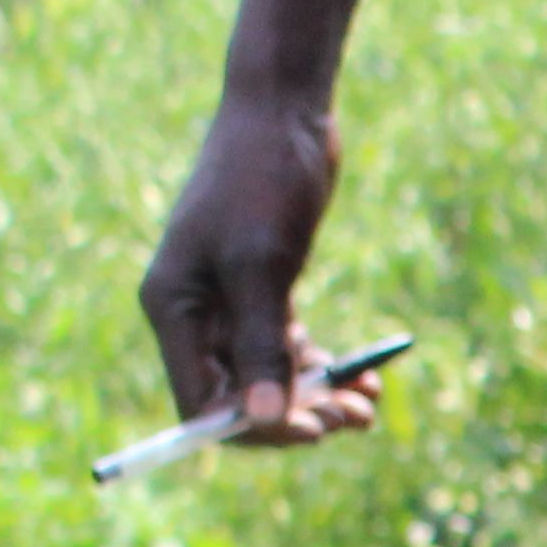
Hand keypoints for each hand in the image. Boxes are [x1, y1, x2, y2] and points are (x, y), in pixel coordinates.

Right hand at [137, 95, 383, 446]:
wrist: (282, 112)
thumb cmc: (262, 180)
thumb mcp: (262, 265)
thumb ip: (261, 345)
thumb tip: (261, 421)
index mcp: (174, 309)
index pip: (201, 403)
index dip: (253, 430)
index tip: (314, 433)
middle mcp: (195, 313)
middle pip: (240, 398)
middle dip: (298, 415)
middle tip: (356, 417)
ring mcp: (229, 303)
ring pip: (271, 378)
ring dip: (321, 399)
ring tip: (371, 400)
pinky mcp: (264, 290)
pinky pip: (291, 351)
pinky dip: (327, 369)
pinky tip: (368, 375)